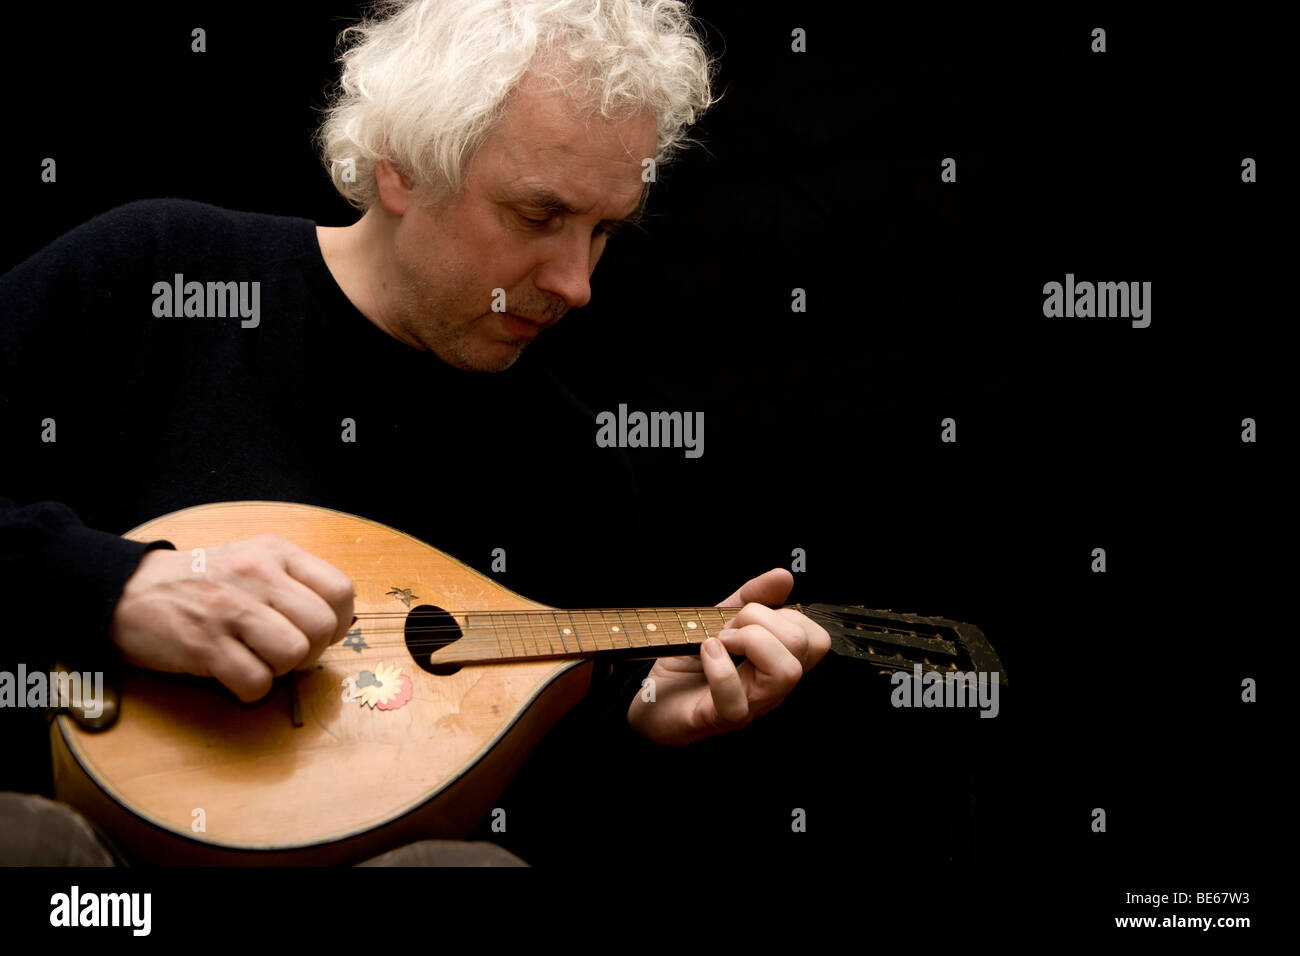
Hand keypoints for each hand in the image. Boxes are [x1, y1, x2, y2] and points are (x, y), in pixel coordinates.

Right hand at [109, 534, 354, 701]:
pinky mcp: (204, 644)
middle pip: (323, 626)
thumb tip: (338, 624)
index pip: (341, 590)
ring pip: (294, 653)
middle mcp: (258, 575)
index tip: (319, 633)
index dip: (339, 622)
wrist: (128, 591)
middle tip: (285, 653)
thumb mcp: (252, 560)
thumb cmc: (201, 582)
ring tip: (258, 660)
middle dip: (312, 650)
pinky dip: (251, 689)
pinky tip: (234, 674)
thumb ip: (294, 582)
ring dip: (281, 669)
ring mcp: (231, 609)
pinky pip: (256, 681)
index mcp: (276, 553)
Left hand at [626, 568, 830, 745]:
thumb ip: (750, 598)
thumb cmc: (689, 664)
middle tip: (729, 629)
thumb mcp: (719, 620)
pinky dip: (719, 667)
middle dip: (762, 620)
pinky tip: (706, 652)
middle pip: (805, 645)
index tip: (749, 618)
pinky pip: (736, 699)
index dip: (786, 616)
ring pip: (786, 671)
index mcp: (777, 663)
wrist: (653, 699)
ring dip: (749, 641)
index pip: (815, 638)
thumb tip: (783, 576)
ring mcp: (751, 705)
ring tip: (719, 642)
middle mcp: (773, 687)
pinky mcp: (720, 719)